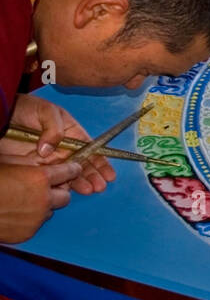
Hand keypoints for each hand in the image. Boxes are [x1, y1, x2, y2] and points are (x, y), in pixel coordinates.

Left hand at [0, 93, 114, 194]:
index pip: (91, 150)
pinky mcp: (36, 169)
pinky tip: (68, 191)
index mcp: (72, 134)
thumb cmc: (25, 108)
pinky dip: (61, 187)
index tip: (108, 174)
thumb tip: (49, 150)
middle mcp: (64, 149)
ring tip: (88, 190)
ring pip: (70, 175)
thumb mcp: (45, 111)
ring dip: (81, 183)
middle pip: (83, 165)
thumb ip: (54, 128)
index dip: (101, 162)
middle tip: (98, 186)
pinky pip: (52, 180)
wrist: (2, 116)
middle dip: (93, 176)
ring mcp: (51, 160)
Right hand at [0, 160, 83, 242]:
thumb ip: (28, 164)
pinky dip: (30, 219)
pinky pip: (36, 224)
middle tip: (44, 188)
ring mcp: (37, 219)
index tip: (72, 169)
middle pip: (66, 196)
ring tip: (22, 202)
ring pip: (51, 211)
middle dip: (58, 191)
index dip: (72, 170)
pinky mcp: (29, 233)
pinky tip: (14, 214)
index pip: (70, 172)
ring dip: (44, 206)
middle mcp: (44, 199)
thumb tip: (42, 164)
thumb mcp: (7, 163)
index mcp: (39, 179)